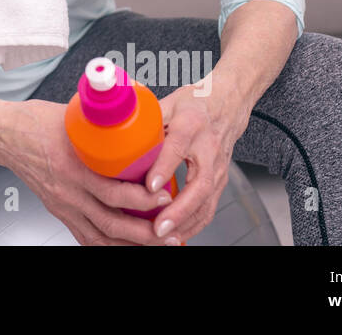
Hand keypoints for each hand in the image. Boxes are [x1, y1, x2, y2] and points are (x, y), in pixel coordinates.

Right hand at [0, 99, 174, 244]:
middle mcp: (67, 192)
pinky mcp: (58, 210)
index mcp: (72, 167)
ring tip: (156, 244)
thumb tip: (134, 116)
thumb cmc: (36, 122)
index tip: (164, 197)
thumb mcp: (73, 117)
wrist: (5, 135)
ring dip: (130, 245)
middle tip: (169, 233)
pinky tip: (123, 247)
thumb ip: (102, 123)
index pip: (112, 193)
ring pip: (100, 236)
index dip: (142, 200)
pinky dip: (106, 246)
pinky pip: (84, 236)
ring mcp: (62, 205)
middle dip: (145, 234)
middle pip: (111, 224)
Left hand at [140, 75, 251, 243]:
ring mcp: (218, 167)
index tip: (150, 186)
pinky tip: (179, 234)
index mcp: (191, 124)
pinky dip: (195, 224)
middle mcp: (208, 148)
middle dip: (178, 209)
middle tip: (158, 227)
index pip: (177, 147)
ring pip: (207, 201)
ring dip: (186, 222)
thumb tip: (114, 128)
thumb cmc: (194, 103)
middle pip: (199, 184)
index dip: (164, 167)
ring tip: (164, 238)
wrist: (226, 103)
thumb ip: (144, 118)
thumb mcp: (167, 103)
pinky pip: (210, 207)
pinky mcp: (220, 180)